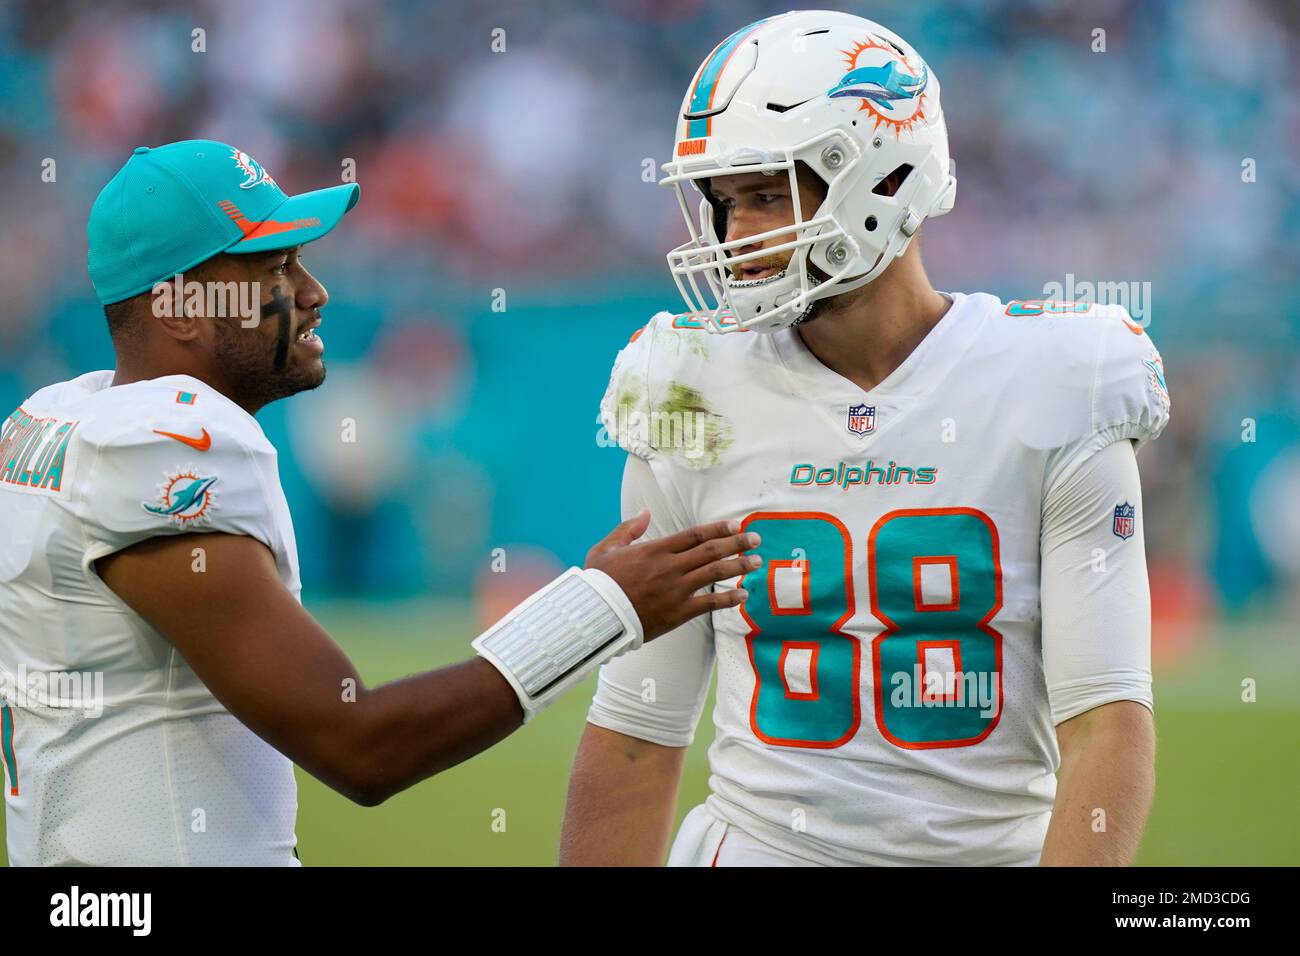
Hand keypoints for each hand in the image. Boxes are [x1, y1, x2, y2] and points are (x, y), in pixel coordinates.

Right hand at [585, 509, 760, 641]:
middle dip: (737, 543)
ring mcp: (676, 590)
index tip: (735, 525)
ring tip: (756, 563)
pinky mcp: (678, 612)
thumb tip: (645, 512)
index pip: (694, 534)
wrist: (597, 615)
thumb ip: (629, 529)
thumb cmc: (600, 582)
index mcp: (655, 549)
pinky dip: (729, 599)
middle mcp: (670, 566)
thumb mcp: (607, 548)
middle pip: (712, 550)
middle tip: (756, 539)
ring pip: (715, 573)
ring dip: (739, 566)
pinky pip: (710, 603)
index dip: (718, 528)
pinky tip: (743, 595)